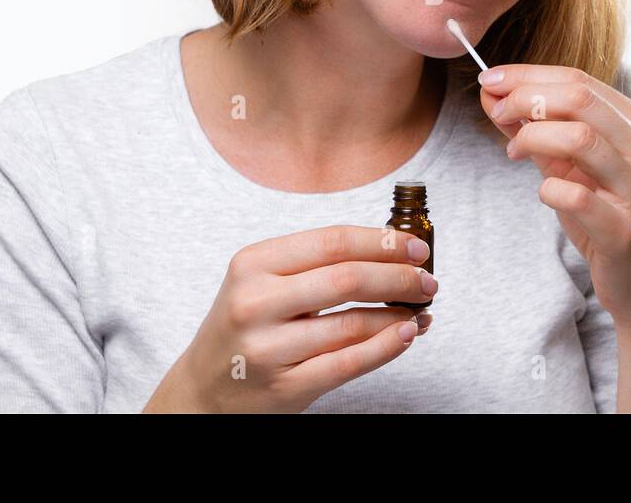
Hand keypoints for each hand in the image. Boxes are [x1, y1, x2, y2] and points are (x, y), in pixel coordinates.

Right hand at [143, 225, 434, 412]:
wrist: (202, 389)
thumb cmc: (243, 327)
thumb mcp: (261, 282)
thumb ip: (314, 263)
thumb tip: (389, 250)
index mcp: (253, 264)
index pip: (333, 241)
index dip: (382, 241)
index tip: (414, 247)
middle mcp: (256, 302)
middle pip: (348, 278)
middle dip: (399, 278)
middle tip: (427, 281)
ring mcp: (268, 348)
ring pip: (354, 323)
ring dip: (399, 316)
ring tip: (420, 311)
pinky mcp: (285, 386)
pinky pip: (350, 363)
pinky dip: (387, 347)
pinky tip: (406, 335)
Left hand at [478, 64, 630, 330]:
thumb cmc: (604, 217)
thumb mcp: (569, 166)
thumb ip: (535, 128)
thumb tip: (492, 94)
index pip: (580, 80)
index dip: (529, 75)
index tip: (491, 79)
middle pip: (580, 99)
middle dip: (526, 97)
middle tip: (495, 110)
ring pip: (580, 138)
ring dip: (532, 137)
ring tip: (513, 151)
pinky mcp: (625, 230)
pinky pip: (574, 196)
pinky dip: (547, 189)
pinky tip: (544, 192)